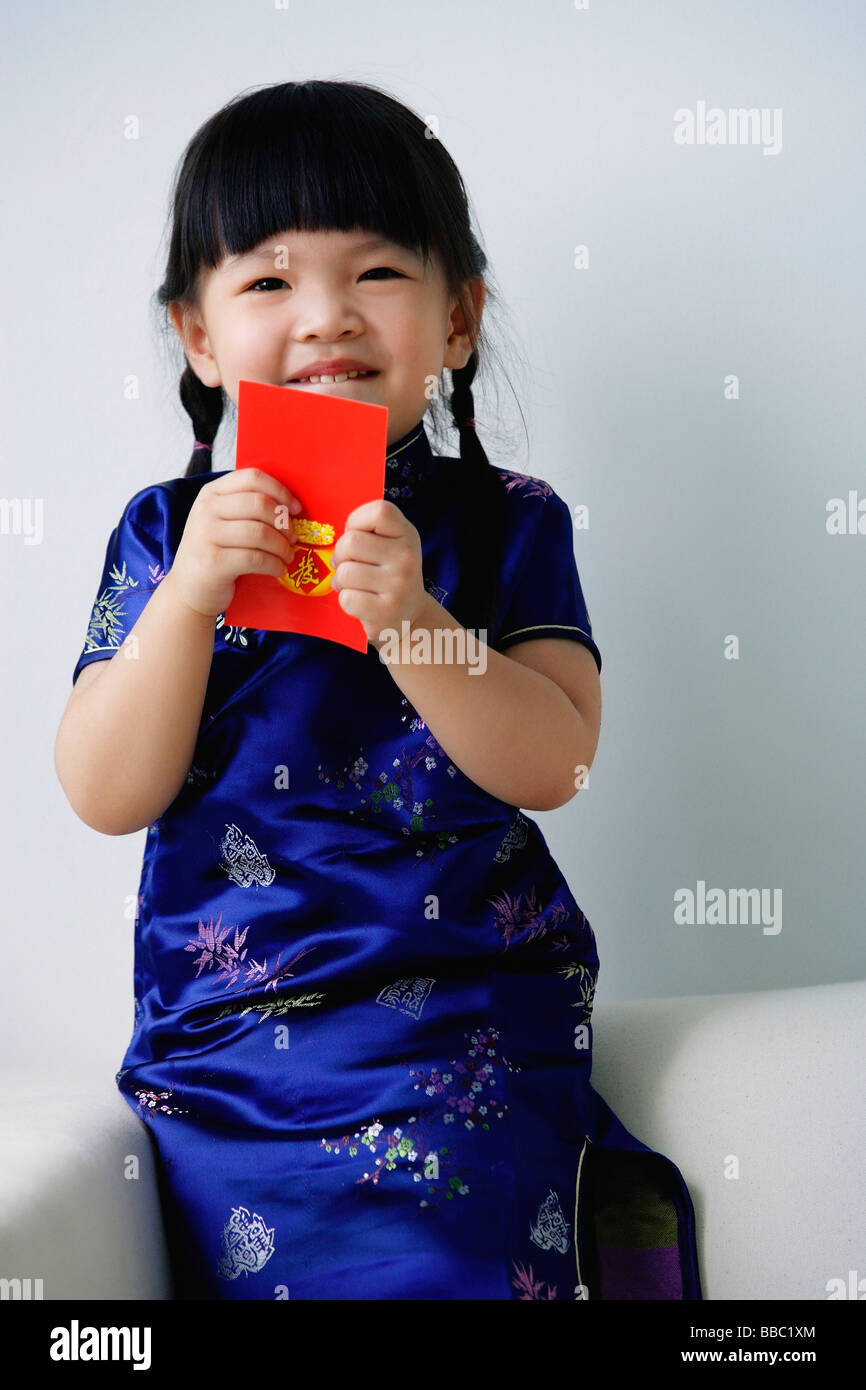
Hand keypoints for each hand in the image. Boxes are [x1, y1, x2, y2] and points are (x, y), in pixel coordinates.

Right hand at [167, 468, 302, 618]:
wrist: (188, 590)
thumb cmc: (214, 553)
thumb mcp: (223, 522)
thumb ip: (247, 508)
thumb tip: (291, 507)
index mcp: (211, 493)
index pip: (252, 478)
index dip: (280, 491)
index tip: (296, 509)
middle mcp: (206, 510)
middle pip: (259, 504)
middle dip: (284, 522)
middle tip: (292, 538)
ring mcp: (206, 535)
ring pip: (260, 532)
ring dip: (282, 546)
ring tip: (287, 556)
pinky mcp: (213, 562)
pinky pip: (255, 558)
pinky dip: (274, 565)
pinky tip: (278, 570)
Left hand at [330, 500, 427, 645]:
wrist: (408, 616)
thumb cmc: (388, 575)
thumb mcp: (391, 545)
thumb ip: (369, 532)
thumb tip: (339, 534)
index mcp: (408, 535)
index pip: (379, 511)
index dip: (356, 521)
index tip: (357, 535)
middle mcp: (408, 557)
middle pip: (351, 542)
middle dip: (340, 554)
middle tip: (348, 565)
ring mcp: (399, 586)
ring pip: (345, 572)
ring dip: (341, 580)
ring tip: (353, 586)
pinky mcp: (386, 612)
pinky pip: (347, 598)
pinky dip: (345, 600)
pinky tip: (359, 602)